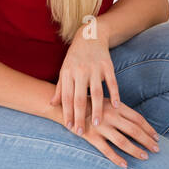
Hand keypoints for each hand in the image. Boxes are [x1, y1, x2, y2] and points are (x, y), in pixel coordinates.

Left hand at [53, 18, 120, 133]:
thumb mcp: (64, 70)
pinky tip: (116, 106)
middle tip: (80, 132)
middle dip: (79, 116)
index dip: (67, 113)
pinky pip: (111, 82)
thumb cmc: (75, 57)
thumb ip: (60, 88)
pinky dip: (114, 94)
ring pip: (95, 92)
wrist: (90, 36)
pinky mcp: (107, 65)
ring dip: (97, 109)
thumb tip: (52, 104)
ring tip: (98, 124)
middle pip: (79, 98)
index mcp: (67, 74)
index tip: (69, 127)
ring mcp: (94, 68)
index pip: (66, 98)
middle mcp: (79, 72)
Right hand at [54, 93, 161, 168]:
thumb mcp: (106, 103)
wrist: (65, 107)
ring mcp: (100, 127)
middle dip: (147, 140)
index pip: (138, 119)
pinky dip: (117, 158)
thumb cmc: (90, 106)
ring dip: (135, 150)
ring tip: (145, 157)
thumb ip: (121, 111)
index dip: (149, 129)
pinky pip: (106, 150)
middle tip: (157, 149)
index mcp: (116, 107)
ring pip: (122, 141)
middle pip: (134, 130)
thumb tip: (138, 124)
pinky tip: (125, 165)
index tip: (157, 137)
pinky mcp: (90, 136)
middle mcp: (110, 116)